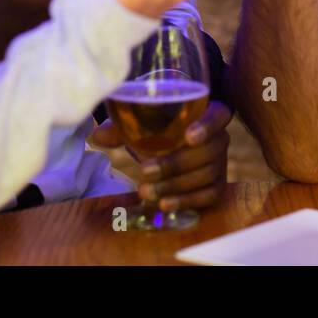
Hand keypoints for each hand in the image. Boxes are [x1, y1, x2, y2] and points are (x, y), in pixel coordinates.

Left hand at [90, 100, 232, 210]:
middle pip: (209, 151)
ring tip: (145, 191)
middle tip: (145, 171)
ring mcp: (220, 164)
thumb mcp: (142, 122)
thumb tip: (97, 135)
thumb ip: (123, 126)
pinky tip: (163, 204)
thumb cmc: (159, 128)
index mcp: (208, 113)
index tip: (188, 136)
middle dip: (176, 163)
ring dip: (175, 185)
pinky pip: (207, 196)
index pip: (219, 115)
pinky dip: (185, 201)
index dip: (207, 126)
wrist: (170, 147)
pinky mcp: (216, 186)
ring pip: (206, 175)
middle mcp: (220, 138)